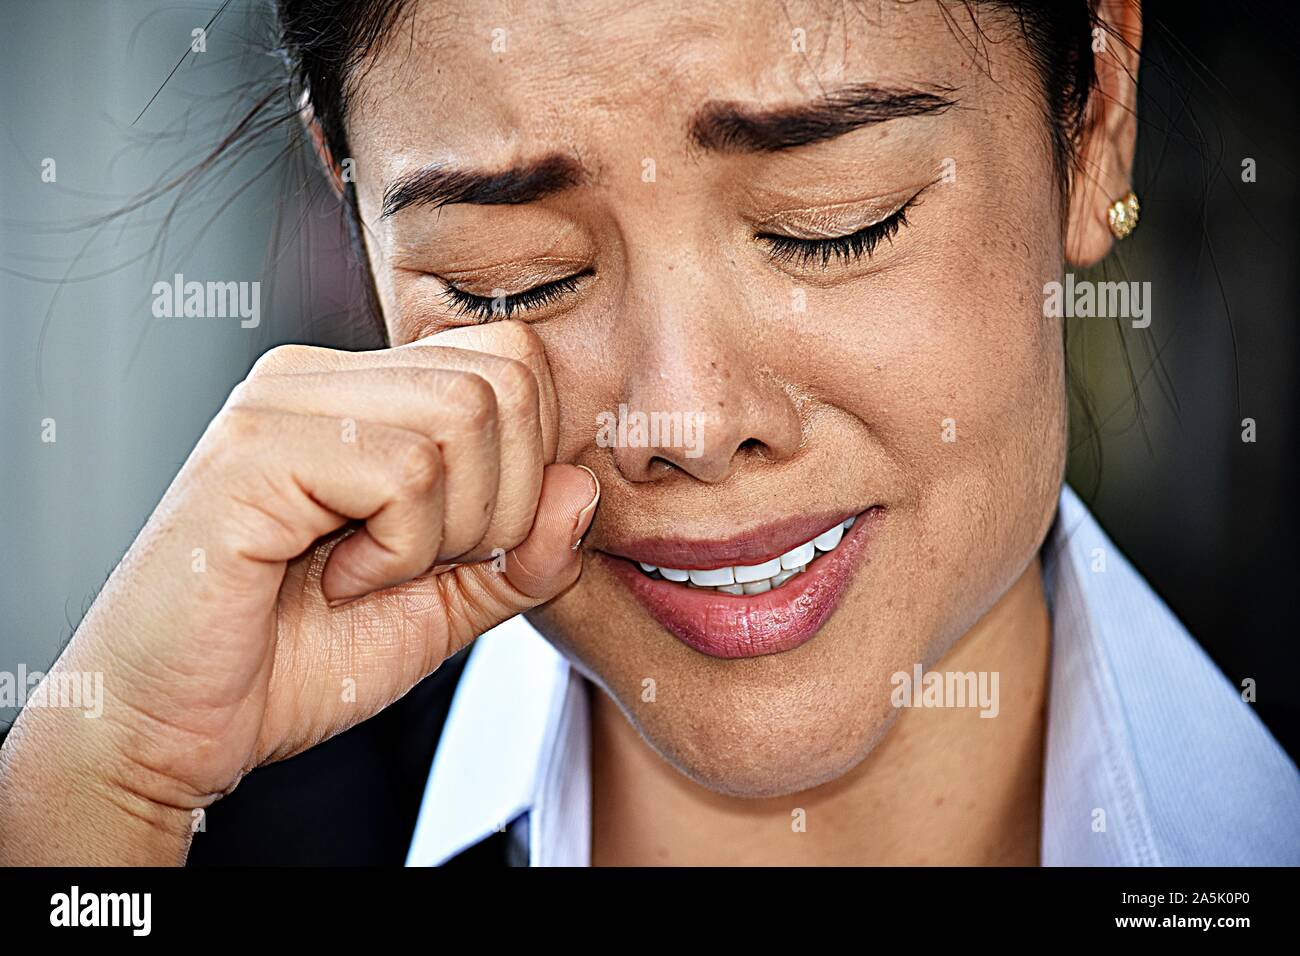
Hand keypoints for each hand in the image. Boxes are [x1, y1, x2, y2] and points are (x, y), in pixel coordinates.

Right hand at [0, 321, 597, 863]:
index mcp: (366, 393)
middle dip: (503, 500)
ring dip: (448, 529)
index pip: (514, 361)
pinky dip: (399, 550)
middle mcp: (323, 375)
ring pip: (464, 416)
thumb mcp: (448, 604)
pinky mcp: (255, 451)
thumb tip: (585, 481)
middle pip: (505, 378)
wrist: (178, 729)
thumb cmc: (301, 659)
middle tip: (426, 563)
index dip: (531, 465)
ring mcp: (282, 402)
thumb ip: (525, 550)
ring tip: (372, 571)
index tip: (466, 544)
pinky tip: (337, 578)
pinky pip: (404, 470)